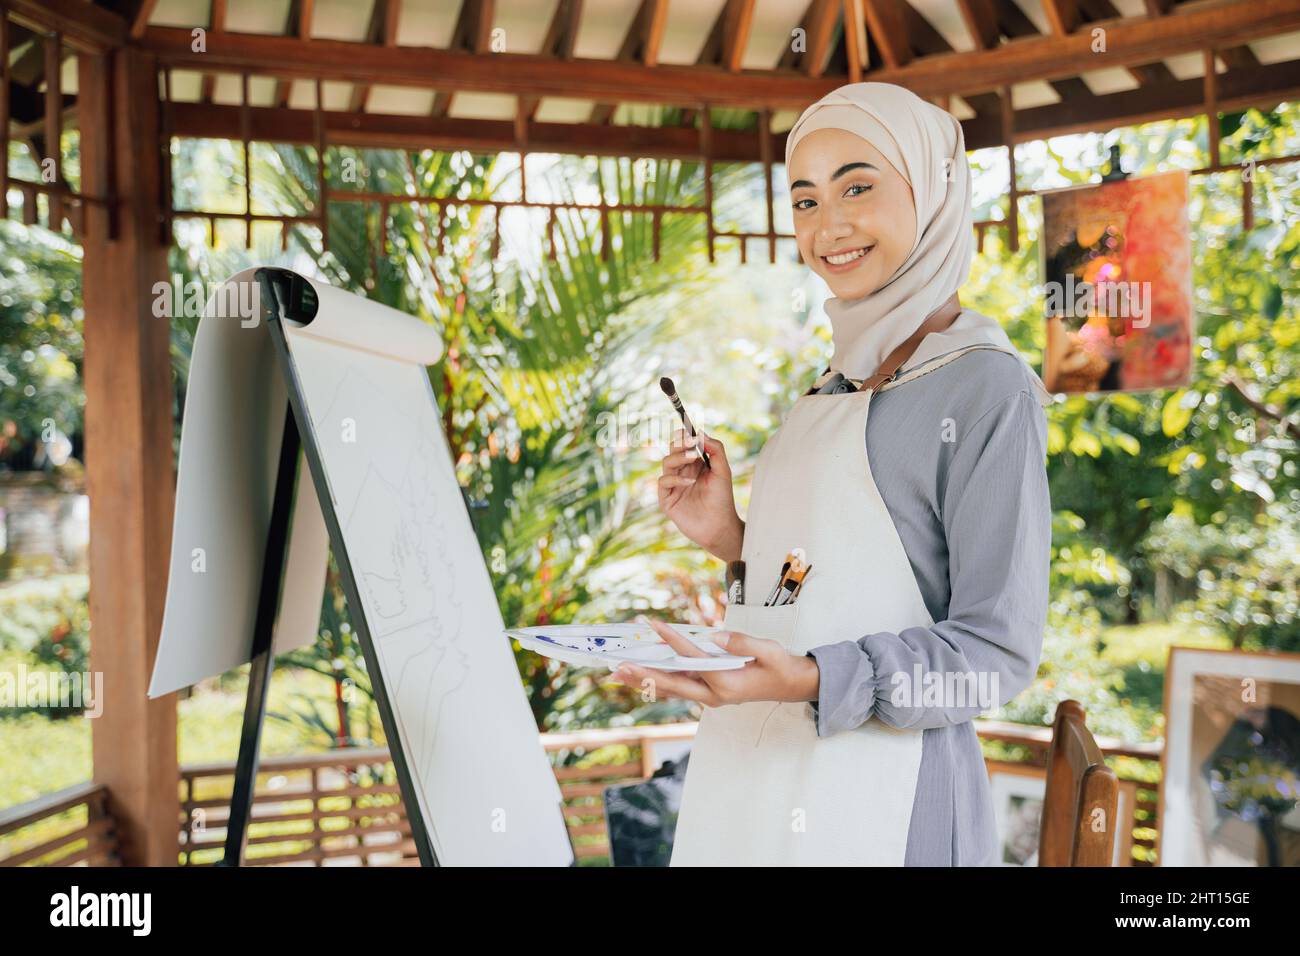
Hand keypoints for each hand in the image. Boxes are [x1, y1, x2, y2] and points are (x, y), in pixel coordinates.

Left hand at [606, 618, 819, 706]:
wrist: (788, 685)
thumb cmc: (779, 666)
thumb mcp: (769, 650)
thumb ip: (744, 643)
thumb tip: (716, 636)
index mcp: (725, 683)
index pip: (692, 659)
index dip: (672, 640)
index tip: (654, 624)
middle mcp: (713, 694)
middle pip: (672, 684)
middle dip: (644, 674)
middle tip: (620, 666)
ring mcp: (708, 696)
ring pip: (671, 688)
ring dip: (645, 680)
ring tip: (619, 673)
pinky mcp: (707, 692)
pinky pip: (678, 687)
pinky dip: (658, 680)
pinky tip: (642, 673)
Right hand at [657, 429, 743, 561]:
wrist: (720, 525)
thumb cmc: (722, 499)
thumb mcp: (723, 470)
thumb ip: (715, 450)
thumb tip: (700, 433)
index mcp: (695, 464)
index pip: (684, 444)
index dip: (685, 435)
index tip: (691, 431)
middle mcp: (682, 471)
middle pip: (673, 450)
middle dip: (680, 443)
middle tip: (691, 441)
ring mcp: (673, 484)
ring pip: (667, 462)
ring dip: (679, 457)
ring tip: (694, 457)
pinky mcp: (667, 498)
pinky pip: (663, 481)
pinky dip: (675, 478)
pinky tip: (690, 481)